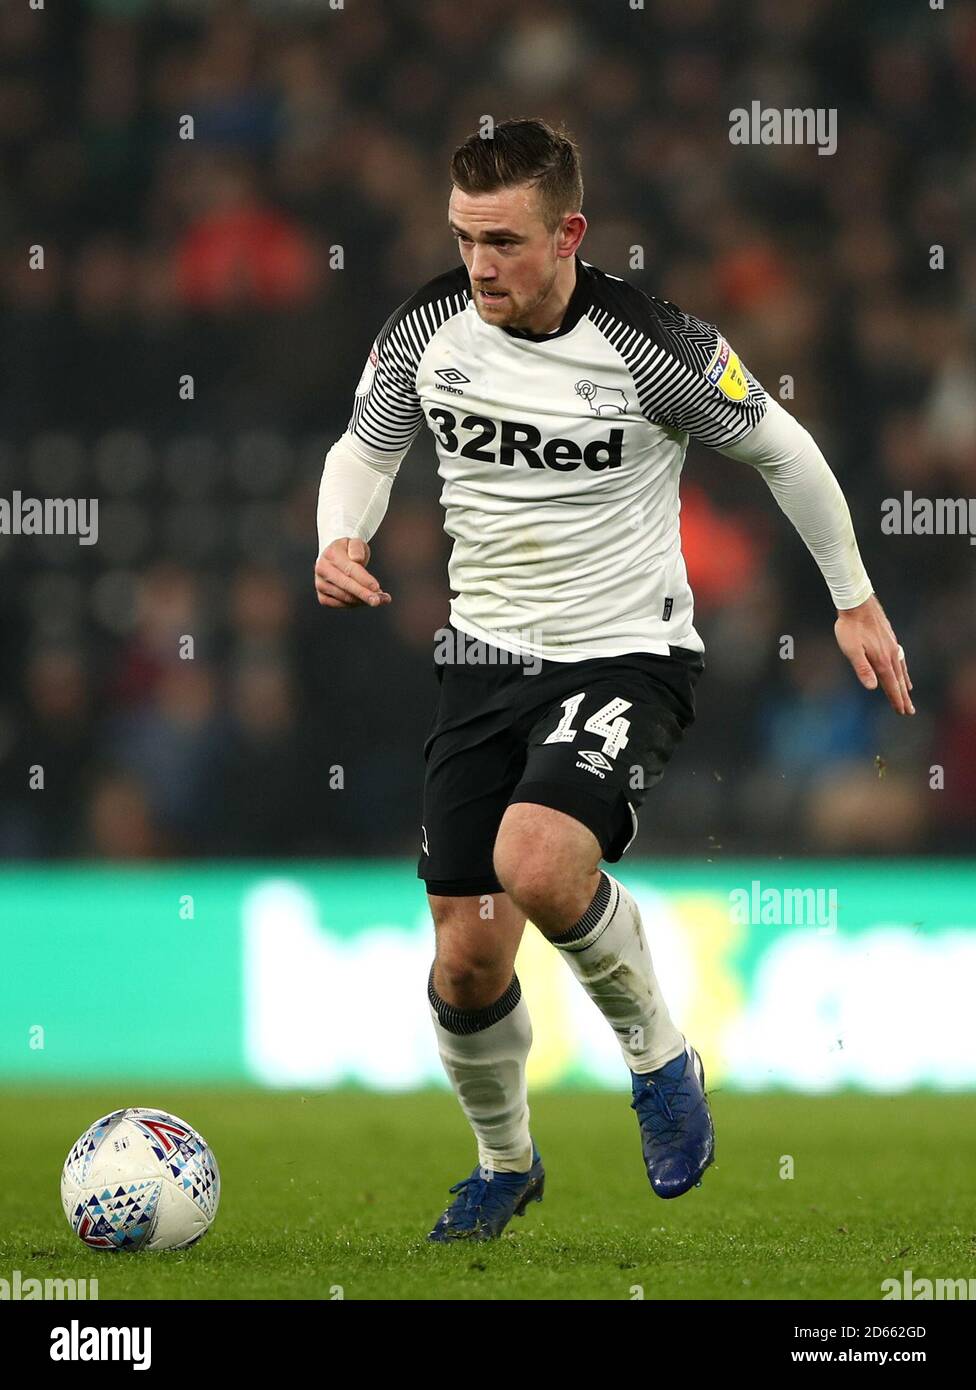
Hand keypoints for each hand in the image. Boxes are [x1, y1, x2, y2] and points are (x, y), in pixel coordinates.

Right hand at [314, 537, 391, 609]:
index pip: (349, 569)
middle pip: (346, 585)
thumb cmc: (349, 551)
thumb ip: (357, 548)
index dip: (364, 579)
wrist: (335, 558)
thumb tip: (357, 559)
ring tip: (380, 599)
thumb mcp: (355, 542)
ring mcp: (320, 584)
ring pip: (344, 597)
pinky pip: (340, 604)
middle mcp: (322, 569)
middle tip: (377, 601)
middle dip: (363, 594)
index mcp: (331, 554)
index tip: (377, 588)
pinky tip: (365, 600)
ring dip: (363, 600)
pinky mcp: (322, 596)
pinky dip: (355, 604)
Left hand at [834, 594, 913, 714]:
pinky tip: (902, 669)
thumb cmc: (850, 627)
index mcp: (881, 660)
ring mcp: (892, 646)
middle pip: (898, 680)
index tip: (902, 712)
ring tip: (908, 694)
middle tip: (909, 711)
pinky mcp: (890, 639)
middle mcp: (891, 655)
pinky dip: (903, 669)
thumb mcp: (851, 650)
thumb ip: (862, 668)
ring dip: (904, 684)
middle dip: (903, 697)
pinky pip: (900, 659)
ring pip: (900, 670)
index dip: (896, 699)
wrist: (857, 603)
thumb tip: (872, 687)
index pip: (890, 685)